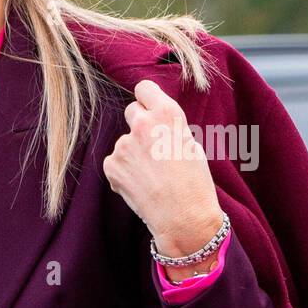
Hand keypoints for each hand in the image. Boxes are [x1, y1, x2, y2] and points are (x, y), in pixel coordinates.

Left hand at [103, 79, 224, 259]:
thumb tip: (157, 121)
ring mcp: (124, 145)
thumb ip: (170, 127)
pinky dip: (124, 172)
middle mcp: (143, 124)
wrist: (184, 219)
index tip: (149, 107)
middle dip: (140, 124)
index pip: (144, 88)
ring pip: (125, 141)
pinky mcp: (112, 165)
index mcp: (167, 114)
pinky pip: (116, 162)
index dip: (148, 99)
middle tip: (154, 147)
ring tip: (152, 175)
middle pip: (131, 110)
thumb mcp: (192, 145)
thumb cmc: (195, 184)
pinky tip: (141, 186)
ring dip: (133, 153)